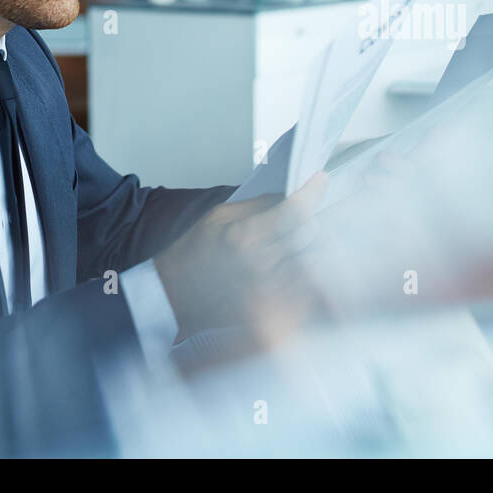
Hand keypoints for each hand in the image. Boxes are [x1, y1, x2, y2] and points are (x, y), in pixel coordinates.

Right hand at [154, 172, 328, 343]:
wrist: (172, 300)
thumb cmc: (190, 257)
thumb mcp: (218, 217)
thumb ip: (258, 204)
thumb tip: (291, 195)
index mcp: (244, 237)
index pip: (294, 210)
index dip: (312, 192)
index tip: (319, 180)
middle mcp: (261, 265)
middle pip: (310, 232)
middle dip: (307, 220)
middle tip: (296, 218)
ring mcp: (270, 291)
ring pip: (312, 258)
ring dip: (306, 246)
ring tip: (286, 246)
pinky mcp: (275, 312)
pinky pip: (307, 285)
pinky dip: (303, 271)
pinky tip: (286, 268)